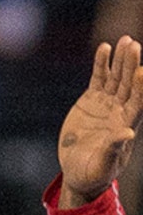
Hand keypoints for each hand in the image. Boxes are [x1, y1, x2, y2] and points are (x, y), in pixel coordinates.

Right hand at [58, 36, 142, 206]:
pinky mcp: (92, 99)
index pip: (137, 101)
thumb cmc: (94, 174)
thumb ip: (114, 149)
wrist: (77, 172)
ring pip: (116, 77)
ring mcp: (107, 103)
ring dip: (121, 59)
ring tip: (125, 41)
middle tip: (134, 46)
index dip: (140, 87)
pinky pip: (99, 78)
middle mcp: (120, 110)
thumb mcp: (103, 166)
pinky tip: (104, 48)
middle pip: (128, 84)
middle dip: (131, 65)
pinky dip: (101, 64)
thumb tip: (128, 132)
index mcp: (127, 125)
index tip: (142, 71)